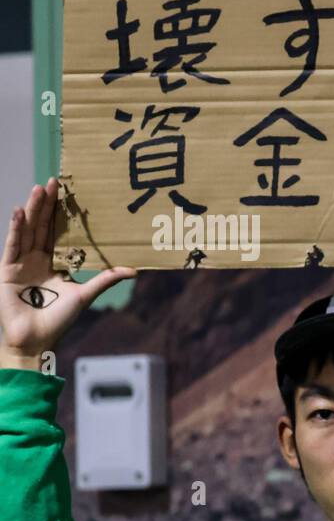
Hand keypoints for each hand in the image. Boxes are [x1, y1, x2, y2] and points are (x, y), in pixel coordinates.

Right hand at [0, 179, 135, 369]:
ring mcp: (20, 262)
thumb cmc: (59, 320)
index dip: (62, 214)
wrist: (37, 339)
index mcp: (54, 262)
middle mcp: (37, 258)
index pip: (58, 232)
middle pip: (43, 226)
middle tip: (54, 181)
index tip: (69, 193)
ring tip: (38, 189)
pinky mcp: (7, 269)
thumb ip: (105, 279)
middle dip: (47, 204)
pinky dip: (16, 228)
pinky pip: (12, 245)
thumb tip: (134, 270)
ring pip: (28, 230)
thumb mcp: (85, 295)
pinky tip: (19, 212)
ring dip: (32, 209)